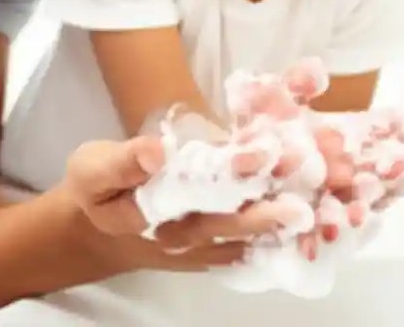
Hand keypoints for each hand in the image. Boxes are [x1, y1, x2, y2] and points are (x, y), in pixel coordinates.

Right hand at [61, 136, 290, 272]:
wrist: (97, 232)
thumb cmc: (96, 191)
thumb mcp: (91, 169)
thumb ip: (121, 163)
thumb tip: (156, 153)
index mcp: (147, 215)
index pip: (194, 193)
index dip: (230, 172)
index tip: (264, 154)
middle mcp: (179, 238)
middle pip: (231, 220)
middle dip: (270, 198)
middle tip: (305, 176)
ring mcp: (199, 249)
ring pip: (245, 233)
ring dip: (279, 216)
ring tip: (312, 195)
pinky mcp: (212, 251)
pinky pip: (249, 242)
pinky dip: (276, 229)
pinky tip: (302, 211)